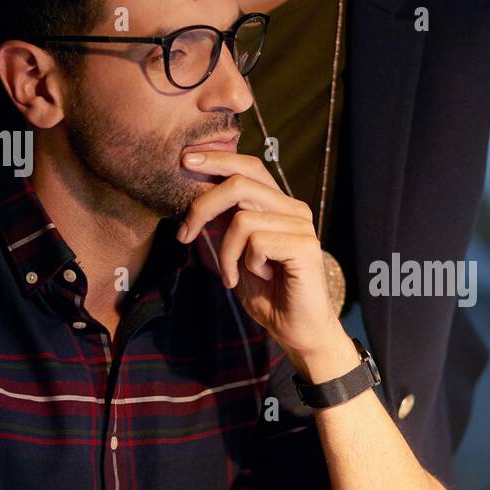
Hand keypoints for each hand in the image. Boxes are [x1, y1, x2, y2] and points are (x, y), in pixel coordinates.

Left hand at [177, 150, 338, 359]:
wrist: (298, 330)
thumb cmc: (269, 293)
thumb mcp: (237, 251)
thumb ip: (226, 222)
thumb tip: (196, 193)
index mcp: (279, 205)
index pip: (249, 166)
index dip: (217, 159)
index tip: (185, 160)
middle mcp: (294, 208)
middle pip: (239, 184)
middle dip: (202, 207)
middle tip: (185, 235)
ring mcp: (302, 225)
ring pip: (242, 219)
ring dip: (226, 253)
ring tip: (234, 275)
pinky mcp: (304, 246)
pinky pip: (256, 242)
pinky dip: (246, 264)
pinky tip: (261, 277)